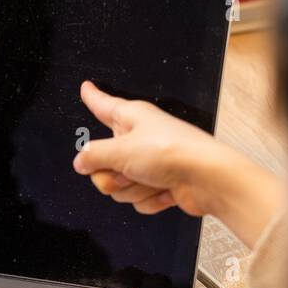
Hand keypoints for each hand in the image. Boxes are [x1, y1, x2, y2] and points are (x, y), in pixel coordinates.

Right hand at [73, 81, 279, 246]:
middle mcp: (138, 138)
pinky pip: (138, 199)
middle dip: (110, 176)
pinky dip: (150, 199)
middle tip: (126, 172)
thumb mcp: (121, 150)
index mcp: (130, 118)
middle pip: (102, 162)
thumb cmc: (171, 152)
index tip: (85, 88)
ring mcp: (149, 163)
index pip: (103, 105)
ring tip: (154, 180)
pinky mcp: (159, 184)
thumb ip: (94, 156)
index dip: (93, 97)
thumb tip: (80, 162)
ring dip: (133, 189)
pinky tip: (165, 192)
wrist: (207, 179)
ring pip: (119, 186)